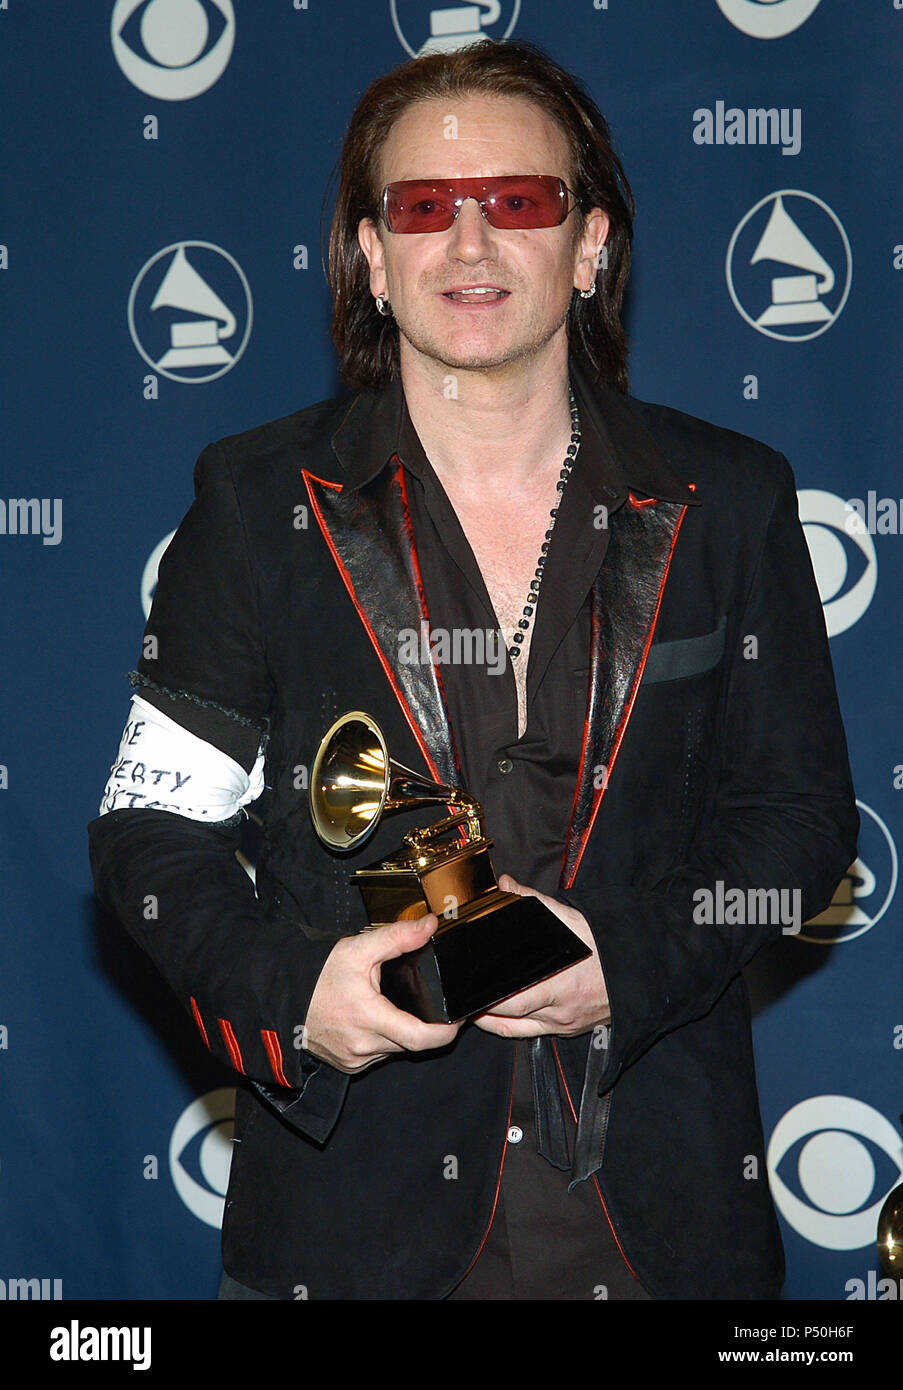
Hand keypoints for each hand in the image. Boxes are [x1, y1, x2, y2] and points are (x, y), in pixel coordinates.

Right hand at [303, 913, 460, 1072]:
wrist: (282, 996)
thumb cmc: (317, 975)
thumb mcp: (359, 949)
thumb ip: (398, 937)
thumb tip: (429, 926)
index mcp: (369, 1017)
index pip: (419, 1038)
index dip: (445, 1033)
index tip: (456, 1020)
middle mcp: (363, 1045)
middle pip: (409, 1042)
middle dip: (421, 1025)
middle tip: (422, 1003)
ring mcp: (355, 1059)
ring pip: (394, 1050)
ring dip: (399, 1033)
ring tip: (391, 1007)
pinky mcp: (347, 1065)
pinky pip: (377, 1056)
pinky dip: (382, 1040)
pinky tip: (373, 1020)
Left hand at [472, 875, 610, 1038]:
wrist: (642, 968)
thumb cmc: (606, 945)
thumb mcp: (569, 919)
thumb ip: (532, 902)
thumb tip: (506, 885)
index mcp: (556, 986)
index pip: (509, 1000)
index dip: (483, 996)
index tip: (464, 985)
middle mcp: (558, 1011)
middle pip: (508, 1017)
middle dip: (481, 1008)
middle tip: (462, 994)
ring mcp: (563, 1024)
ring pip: (517, 1030)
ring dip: (491, 1020)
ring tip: (471, 1006)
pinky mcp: (569, 1029)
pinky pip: (533, 1033)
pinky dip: (513, 1025)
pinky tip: (498, 1014)